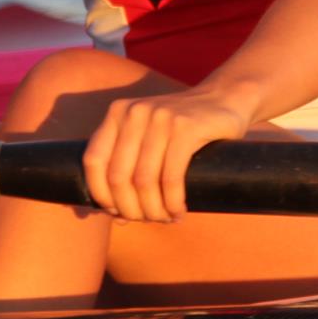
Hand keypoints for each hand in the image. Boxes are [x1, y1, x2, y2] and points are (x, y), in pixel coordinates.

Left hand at [81, 88, 253, 223]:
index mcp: (117, 113)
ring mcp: (160, 118)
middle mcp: (134, 113)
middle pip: (118, 176)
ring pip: (144, 181)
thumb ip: (129, 169)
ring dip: (154, 210)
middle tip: (148, 220)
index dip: (101, 193)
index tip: (117, 212)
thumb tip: (116, 217)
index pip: (93, 160)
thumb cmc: (182, 128)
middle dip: (131, 209)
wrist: (224, 98)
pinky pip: (171, 178)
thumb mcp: (148, 138)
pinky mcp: (186, 128)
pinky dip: (173, 203)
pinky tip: (179, 212)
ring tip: (166, 219)